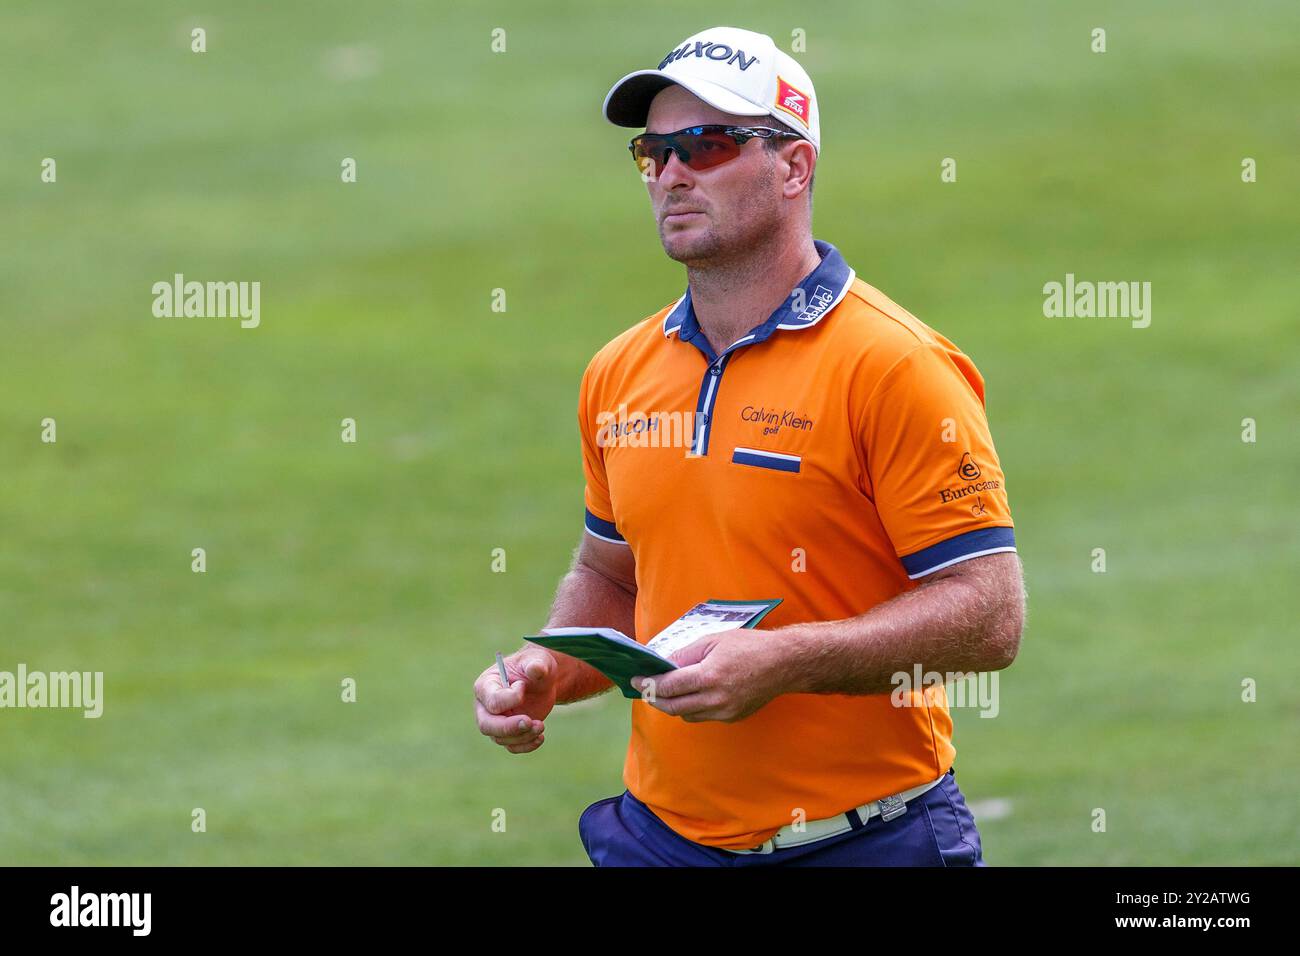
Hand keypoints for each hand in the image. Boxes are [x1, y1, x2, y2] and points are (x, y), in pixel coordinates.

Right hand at [474, 646, 557, 753]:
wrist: (543, 680)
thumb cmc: (535, 665)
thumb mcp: (538, 660)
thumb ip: (537, 664)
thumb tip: (536, 669)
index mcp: (486, 685)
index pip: (491, 700)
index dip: (510, 698)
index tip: (524, 686)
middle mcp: (485, 706)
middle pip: (486, 725)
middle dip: (508, 727)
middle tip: (530, 722)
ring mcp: (495, 721)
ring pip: (500, 738)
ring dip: (523, 736)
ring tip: (541, 726)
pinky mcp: (508, 733)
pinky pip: (511, 746)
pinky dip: (526, 745)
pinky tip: (540, 737)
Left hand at [630, 628, 787, 722]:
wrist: (783, 664)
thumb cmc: (749, 646)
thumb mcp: (713, 640)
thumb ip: (685, 655)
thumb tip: (662, 665)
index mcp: (709, 676)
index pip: (668, 687)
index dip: (647, 684)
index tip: (635, 680)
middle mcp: (716, 699)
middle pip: (673, 707)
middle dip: (654, 699)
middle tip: (645, 689)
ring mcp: (725, 712)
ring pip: (686, 715)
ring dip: (673, 705)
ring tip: (667, 692)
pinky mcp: (733, 718)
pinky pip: (703, 716)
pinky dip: (693, 707)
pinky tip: (693, 695)